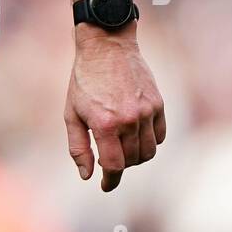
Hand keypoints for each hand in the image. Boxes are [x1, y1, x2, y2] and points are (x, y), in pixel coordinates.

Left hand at [64, 26, 165, 189]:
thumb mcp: (71, 113)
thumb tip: (87, 175)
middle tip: (108, 157)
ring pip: (149, 151)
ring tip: (121, 146)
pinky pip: (160, 135)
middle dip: (120, 165)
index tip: (105, 185)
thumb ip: (78, 147)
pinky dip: (150, 141)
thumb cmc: (84, 80)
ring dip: (136, 156)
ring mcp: (146, 111)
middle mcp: (129, 119)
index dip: (110, 180)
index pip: (114, 166)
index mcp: (105, 123)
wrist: (106, 46)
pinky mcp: (158, 103)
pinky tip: (135, 133)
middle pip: (132, 161)